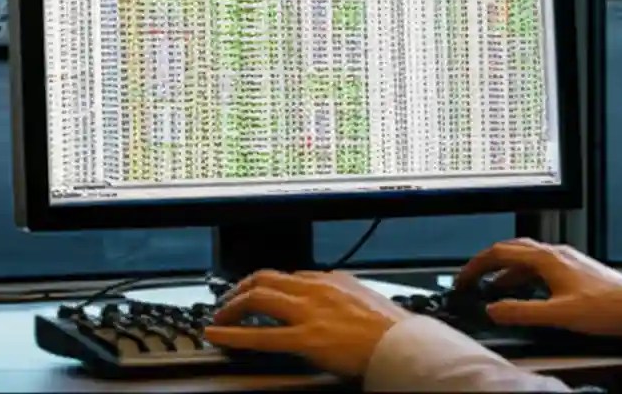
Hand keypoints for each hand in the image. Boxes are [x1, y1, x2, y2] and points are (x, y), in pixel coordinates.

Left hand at [203, 269, 411, 377]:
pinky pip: (259, 334)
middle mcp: (315, 289)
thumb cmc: (393, 330)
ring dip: (233, 306)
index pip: (289, 276)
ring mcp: (308, 312)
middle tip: (229, 301)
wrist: (405, 345)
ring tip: (220, 317)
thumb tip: (337, 303)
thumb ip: (345, 297)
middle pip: (266, 278)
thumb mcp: (367, 301)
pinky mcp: (305, 338)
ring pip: (257, 298)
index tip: (260, 294)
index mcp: (331, 280)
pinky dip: (232, 334)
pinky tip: (217, 335)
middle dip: (242, 288)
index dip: (269, 286)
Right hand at [457, 238, 621, 341]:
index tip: (464, 277)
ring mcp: (567, 261)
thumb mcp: (557, 314)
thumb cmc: (608, 308)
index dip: (477, 264)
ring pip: (527, 260)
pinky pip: (541, 268)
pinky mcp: (576, 272)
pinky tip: (528, 294)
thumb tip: (494, 309)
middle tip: (474, 278)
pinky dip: (525, 278)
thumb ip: (521, 312)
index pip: (500, 253)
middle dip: (489, 263)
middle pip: (512, 250)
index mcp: (547, 259)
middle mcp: (556, 254)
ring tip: (496, 289)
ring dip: (507, 272)